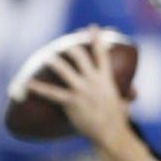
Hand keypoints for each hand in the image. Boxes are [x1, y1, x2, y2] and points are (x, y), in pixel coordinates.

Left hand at [26, 24, 131, 146]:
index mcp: (106, 79)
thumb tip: (133, 93)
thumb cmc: (118, 121)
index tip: (91, 27)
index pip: (102, 53)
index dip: (96, 38)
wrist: (111, 133)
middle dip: (72, 47)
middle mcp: (93, 81)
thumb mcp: (124, 103)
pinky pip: (51, 93)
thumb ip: (126, 94)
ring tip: (46, 56)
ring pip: (64, 70)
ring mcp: (81, 90)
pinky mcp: (71, 101)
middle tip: (64, 43)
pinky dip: (38, 88)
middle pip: (80, 57)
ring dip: (54, 61)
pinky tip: (27, 84)